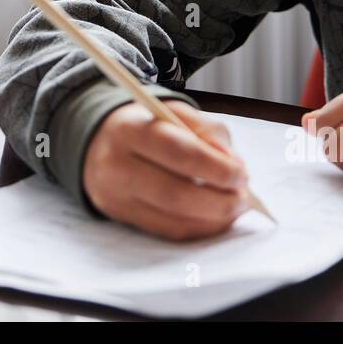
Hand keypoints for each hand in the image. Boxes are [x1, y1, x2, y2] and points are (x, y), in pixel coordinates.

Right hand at [82, 100, 249, 239]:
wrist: (99, 142)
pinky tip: (214, 217)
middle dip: (219, 201)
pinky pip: (167, 231)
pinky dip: (198, 228)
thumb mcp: (174, 112)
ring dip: (213, 219)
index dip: (216, 168)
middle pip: (175, 194)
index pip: (179, 153)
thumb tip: (234, 167)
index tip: (241, 174)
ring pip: (173, 220)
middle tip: (243, 198)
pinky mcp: (121, 217)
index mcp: (130, 129)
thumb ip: (209, 132)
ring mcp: (116, 197)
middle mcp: (116, 165)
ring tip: (234, 207)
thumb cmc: (147, 125)